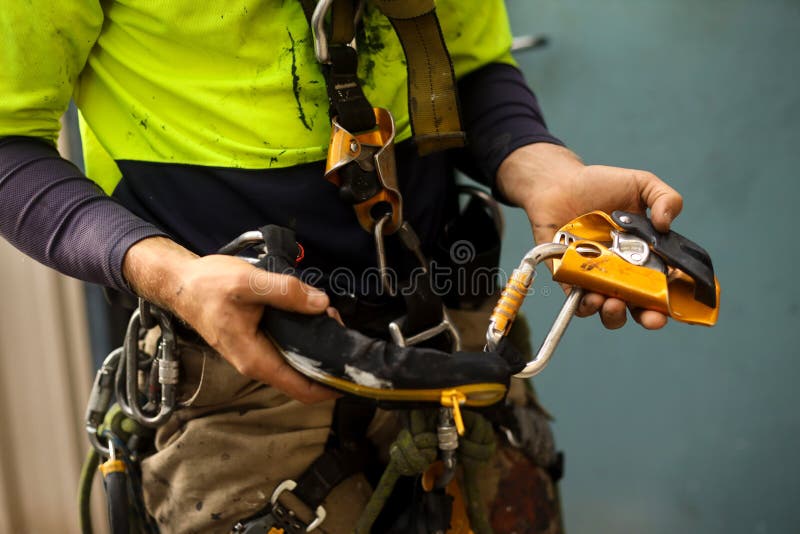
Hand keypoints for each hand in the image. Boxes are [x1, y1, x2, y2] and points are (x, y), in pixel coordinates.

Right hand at [122, 237, 338, 402]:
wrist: (181, 283)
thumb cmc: (208, 286)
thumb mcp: (250, 283)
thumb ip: (287, 293)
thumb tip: (321, 304)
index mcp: (256, 360)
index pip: (303, 390)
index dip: (332, 387)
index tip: (355, 375)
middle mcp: (257, 364)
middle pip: (304, 376)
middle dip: (328, 357)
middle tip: (339, 326)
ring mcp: (256, 354)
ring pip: (296, 360)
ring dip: (316, 344)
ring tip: (329, 316)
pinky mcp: (256, 341)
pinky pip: (287, 347)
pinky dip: (303, 334)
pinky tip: (312, 312)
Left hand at [496, 143, 683, 329]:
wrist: (558, 183)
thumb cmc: (600, 185)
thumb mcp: (641, 184)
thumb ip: (664, 198)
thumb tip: (667, 224)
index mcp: (644, 257)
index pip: (663, 286)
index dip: (671, 302)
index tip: (674, 307)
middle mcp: (622, 273)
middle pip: (638, 307)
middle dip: (647, 317)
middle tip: (649, 317)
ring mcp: (595, 277)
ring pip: (607, 310)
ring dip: (614, 315)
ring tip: (613, 303)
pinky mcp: (568, 278)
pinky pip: (576, 302)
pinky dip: (583, 306)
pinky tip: (589, 296)